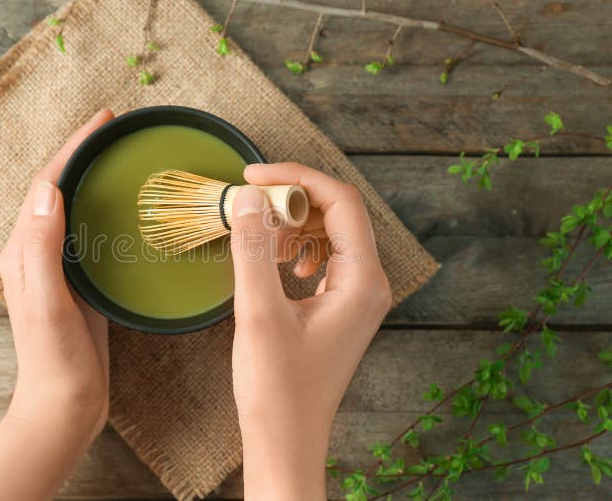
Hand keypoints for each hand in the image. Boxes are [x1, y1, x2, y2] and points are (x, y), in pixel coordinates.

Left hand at [0, 108, 113, 437]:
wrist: (64, 404)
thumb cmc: (54, 359)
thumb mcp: (47, 301)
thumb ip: (42, 245)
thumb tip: (48, 188)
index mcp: (24, 250)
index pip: (47, 183)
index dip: (74, 148)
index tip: (102, 122)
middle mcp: (35, 252)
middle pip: (59, 187)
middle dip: (84, 154)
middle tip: (116, 132)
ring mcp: (57, 267)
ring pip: (75, 207)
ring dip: (95, 178)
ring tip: (123, 158)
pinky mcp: (77, 282)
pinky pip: (89, 232)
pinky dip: (106, 209)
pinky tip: (128, 211)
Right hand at [230, 162, 391, 500]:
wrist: (285, 441)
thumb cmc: (278, 390)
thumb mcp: (258, 313)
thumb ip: (253, 249)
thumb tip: (248, 198)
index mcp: (362, 281)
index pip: (341, 202)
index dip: (297, 178)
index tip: (253, 176)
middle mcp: (368, 285)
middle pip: (338, 214)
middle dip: (293, 200)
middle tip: (250, 202)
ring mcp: (355, 298)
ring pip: (330, 235)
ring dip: (293, 224)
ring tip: (259, 237)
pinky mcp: (338, 309)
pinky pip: (323, 259)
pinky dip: (296, 248)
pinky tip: (273, 262)